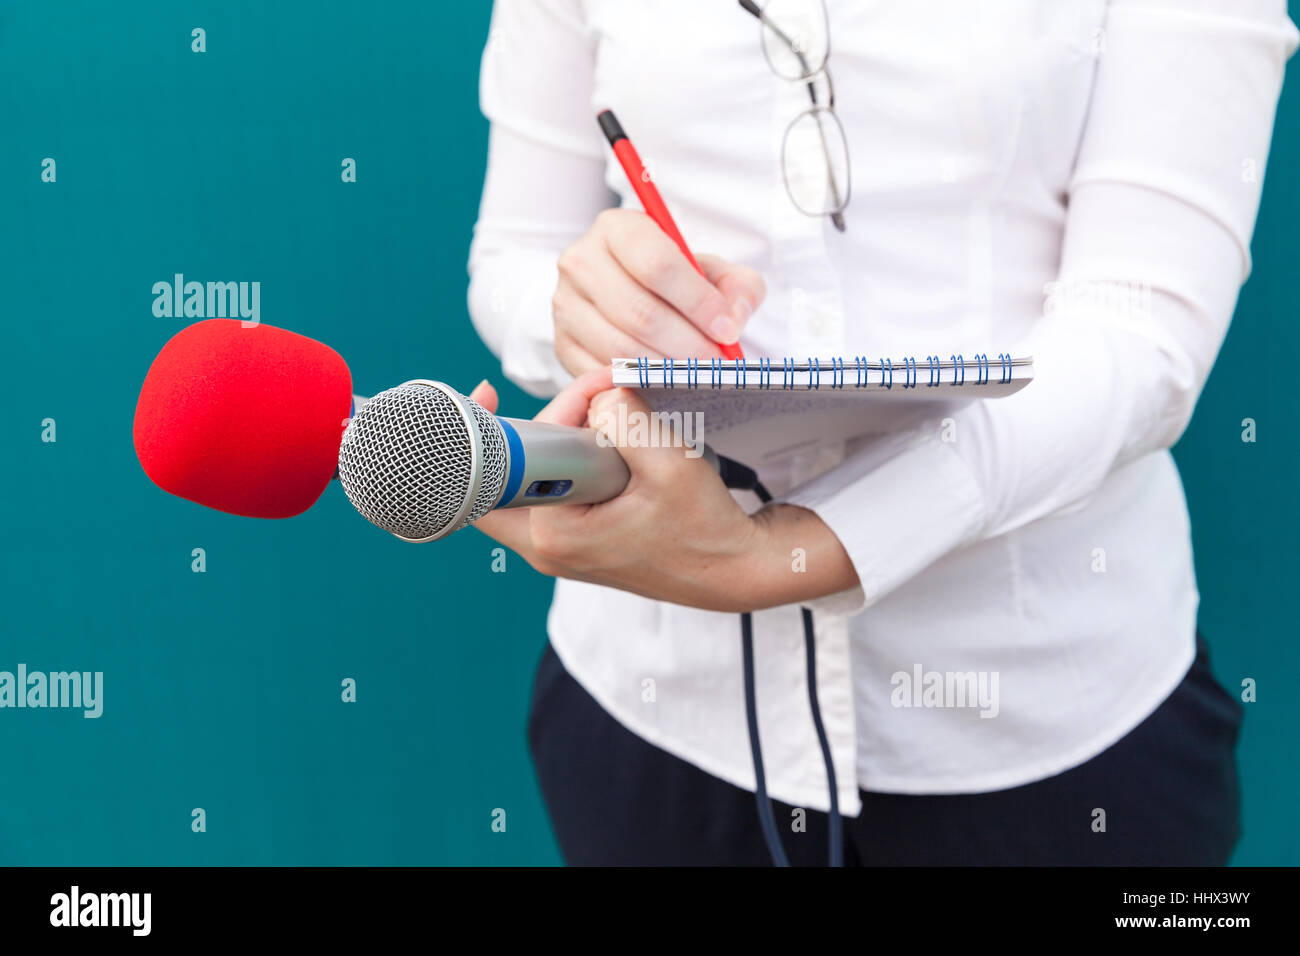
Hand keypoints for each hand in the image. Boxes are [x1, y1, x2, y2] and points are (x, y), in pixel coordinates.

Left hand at [466, 375, 859, 611]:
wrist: (735, 569)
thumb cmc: (704, 527)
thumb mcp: (669, 461)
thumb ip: (623, 418)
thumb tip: (596, 396)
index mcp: (554, 533)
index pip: (498, 468)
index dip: (504, 422)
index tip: (491, 390)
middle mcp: (545, 548)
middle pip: (506, 473)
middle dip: (541, 424)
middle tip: (590, 400)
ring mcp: (559, 548)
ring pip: (531, 479)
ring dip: (562, 440)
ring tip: (609, 420)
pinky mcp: (577, 542)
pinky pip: (555, 490)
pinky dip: (574, 459)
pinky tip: (607, 440)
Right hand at [551, 208, 765, 375]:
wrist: (632, 295)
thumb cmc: (675, 282)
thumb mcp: (713, 271)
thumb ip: (738, 287)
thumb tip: (734, 318)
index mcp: (617, 228)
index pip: (657, 264)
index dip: (697, 302)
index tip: (726, 329)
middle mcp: (581, 261)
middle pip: (638, 312)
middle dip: (686, 344)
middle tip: (714, 363)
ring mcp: (565, 304)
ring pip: (619, 347)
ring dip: (664, 368)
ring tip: (695, 374)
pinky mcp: (562, 343)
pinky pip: (601, 372)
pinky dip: (636, 383)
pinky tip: (663, 383)